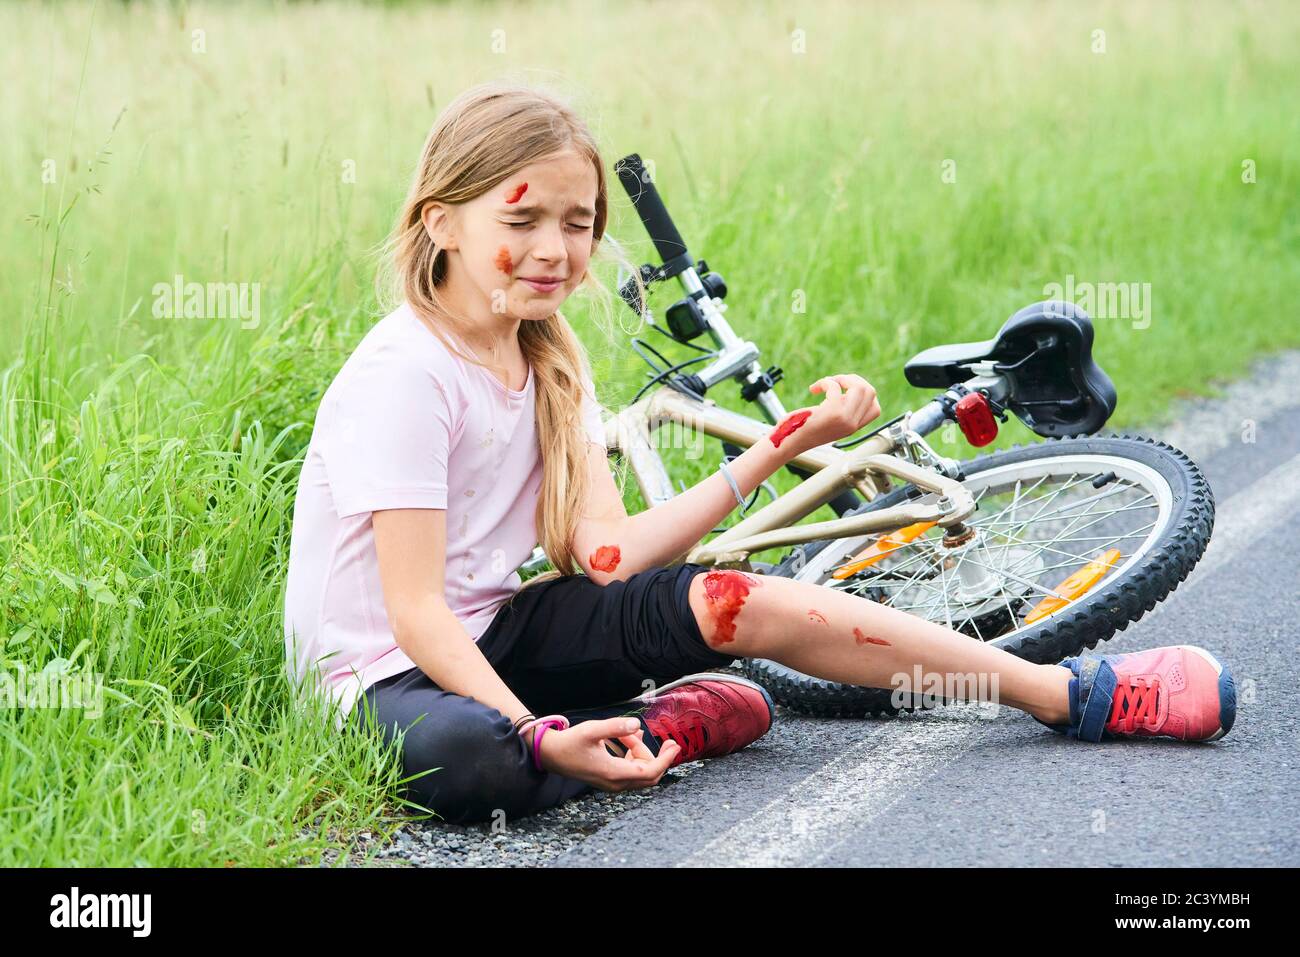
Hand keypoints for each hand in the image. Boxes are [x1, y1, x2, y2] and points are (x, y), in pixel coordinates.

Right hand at [533, 716, 680, 790]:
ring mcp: (611, 783)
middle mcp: (615, 783)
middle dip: (659, 758)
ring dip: (641, 753)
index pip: (650, 772)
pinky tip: (627, 740)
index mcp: (614, 773)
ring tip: (630, 734)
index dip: (666, 760)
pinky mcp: (608, 779)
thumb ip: (616, 727)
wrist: (551, 755)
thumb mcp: (593, 730)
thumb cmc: (570, 742)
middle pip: (649, 775)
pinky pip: (630, 771)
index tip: (675, 746)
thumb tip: (637, 725)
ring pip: (639, 772)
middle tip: (667, 741)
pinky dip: (633, 756)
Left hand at [769, 373, 880, 457]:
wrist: (787, 443)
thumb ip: (843, 409)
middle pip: (870, 392)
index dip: (863, 393)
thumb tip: (850, 385)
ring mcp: (845, 419)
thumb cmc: (802, 430)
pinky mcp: (832, 413)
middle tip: (835, 382)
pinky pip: (835, 386)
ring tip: (827, 382)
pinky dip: (825, 382)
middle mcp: (852, 424)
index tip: (845, 390)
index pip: (875, 408)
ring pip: (861, 387)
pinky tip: (814, 389)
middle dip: (853, 379)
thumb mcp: (830, 421)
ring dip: (842, 378)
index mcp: (853, 427)